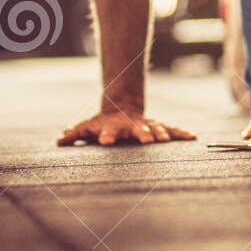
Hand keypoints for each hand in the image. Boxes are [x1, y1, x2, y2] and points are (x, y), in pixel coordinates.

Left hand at [57, 112, 195, 146]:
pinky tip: (192, 136)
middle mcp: (130, 125)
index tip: (106, 142)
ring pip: (155, 127)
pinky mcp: (157, 126)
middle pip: (136, 129)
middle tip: (146, 140)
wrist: (120, 108)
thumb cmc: (100, 125)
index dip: (107, 136)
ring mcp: (145, 124)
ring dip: (161, 133)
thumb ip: (74, 134)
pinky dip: (180, 133)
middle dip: (142, 133)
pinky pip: (170, 129)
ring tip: (167, 139)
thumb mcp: (86, 127)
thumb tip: (58, 141)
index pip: (108, 132)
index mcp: (112, 127)